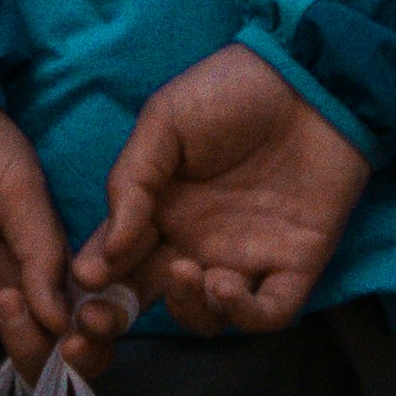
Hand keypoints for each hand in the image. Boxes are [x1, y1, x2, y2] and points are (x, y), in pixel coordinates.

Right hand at [82, 49, 372, 342]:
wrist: (312, 76)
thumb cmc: (232, 90)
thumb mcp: (164, 122)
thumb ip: (131, 183)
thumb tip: (106, 252)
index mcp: (158, 211)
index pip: (115, 261)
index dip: (93, 283)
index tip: (84, 281)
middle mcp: (195, 243)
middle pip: (149, 300)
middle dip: (118, 319)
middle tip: (104, 319)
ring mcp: (244, 257)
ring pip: (205, 317)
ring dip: (187, 309)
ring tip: (186, 271)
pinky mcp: (293, 265)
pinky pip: (267, 313)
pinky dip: (242, 315)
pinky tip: (225, 284)